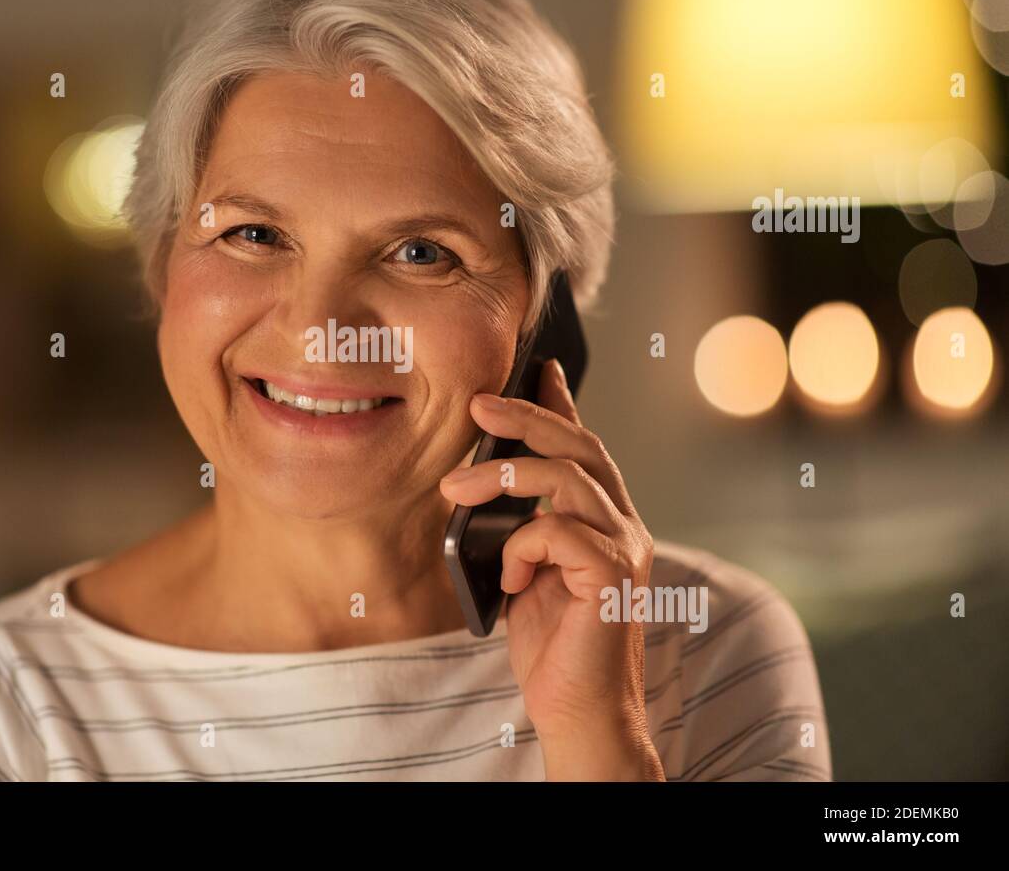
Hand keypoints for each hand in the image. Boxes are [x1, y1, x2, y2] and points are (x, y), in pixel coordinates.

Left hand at [439, 358, 664, 780]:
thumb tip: (484, 485)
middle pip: (580, 446)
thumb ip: (521, 526)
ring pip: (567, 477)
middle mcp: (623, 526)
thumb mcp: (525, 569)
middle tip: (477, 404)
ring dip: (503, 476)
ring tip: (454, 488)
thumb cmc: (551, 646)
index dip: (560, 404)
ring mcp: (625, 549)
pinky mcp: (615, 575)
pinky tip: (511, 578)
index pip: (584, 447)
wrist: (578, 711)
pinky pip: (558, 532)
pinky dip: (522, 548)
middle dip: (527, 416)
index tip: (535, 368)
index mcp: (603, 521)